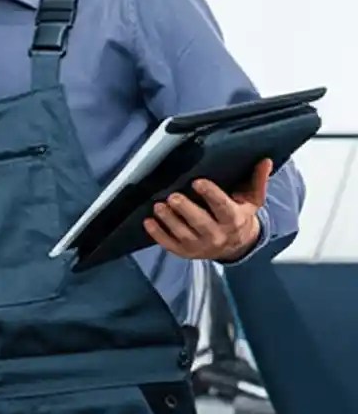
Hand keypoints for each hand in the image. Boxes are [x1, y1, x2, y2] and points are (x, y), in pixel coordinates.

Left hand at [144, 158, 271, 262]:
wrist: (236, 246)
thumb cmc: (240, 216)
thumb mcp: (252, 200)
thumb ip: (257, 181)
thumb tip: (265, 161)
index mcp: (234, 220)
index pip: (223, 207)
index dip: (211, 195)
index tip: (198, 182)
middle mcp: (217, 236)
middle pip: (201, 223)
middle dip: (186, 210)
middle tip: (173, 196)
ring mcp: (200, 246)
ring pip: (183, 234)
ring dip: (169, 221)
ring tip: (158, 206)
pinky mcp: (185, 252)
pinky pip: (170, 245)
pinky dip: (158, 235)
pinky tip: (148, 222)